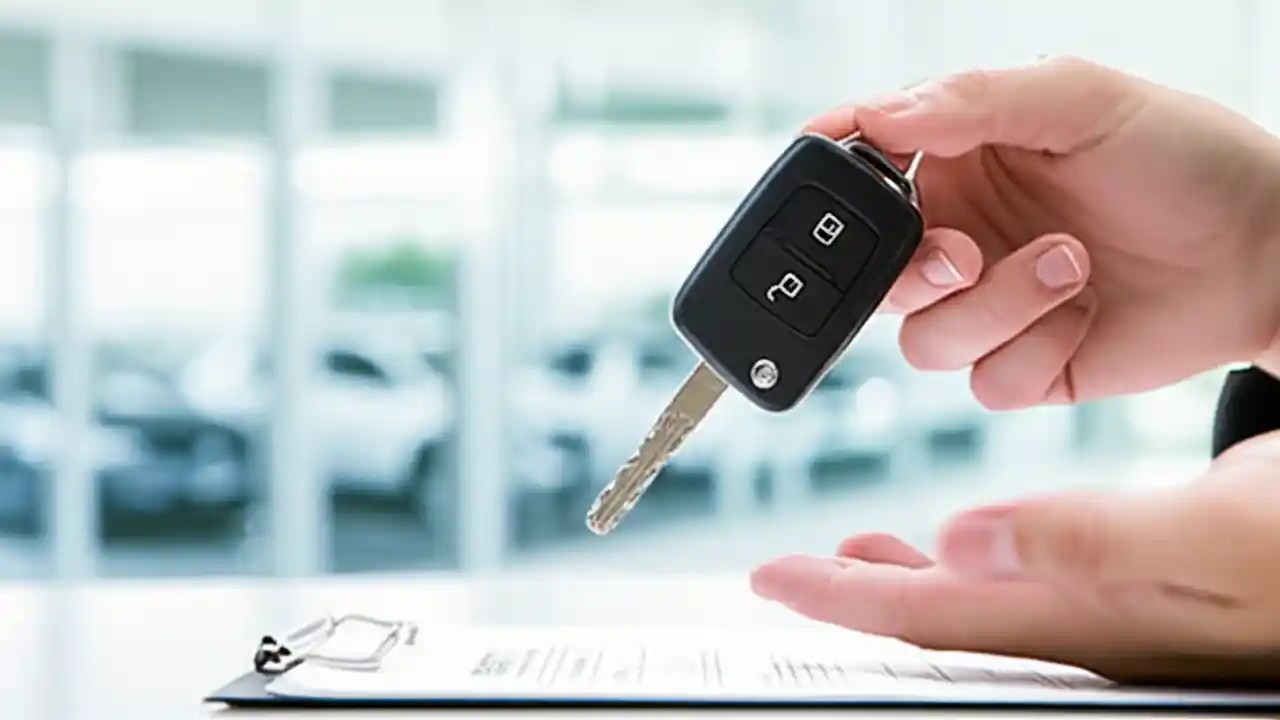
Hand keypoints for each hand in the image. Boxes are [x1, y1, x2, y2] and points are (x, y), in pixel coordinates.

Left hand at [750, 431, 1279, 686]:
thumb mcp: (1209, 535)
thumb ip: (1087, 542)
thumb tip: (961, 540)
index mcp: (1080, 610)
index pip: (929, 617)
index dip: (843, 600)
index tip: (770, 580)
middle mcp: (1078, 617)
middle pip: (934, 614)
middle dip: (853, 596)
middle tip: (784, 576)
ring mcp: (1101, 603)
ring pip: (972, 600)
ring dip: (901, 582)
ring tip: (848, 559)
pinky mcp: (1122, 580)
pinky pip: (1020, 576)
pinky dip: (970, 559)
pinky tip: (959, 540)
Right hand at [809, 56, 1279, 406]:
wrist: (1265, 251)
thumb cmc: (1183, 156)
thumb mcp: (1080, 98)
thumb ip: (970, 101)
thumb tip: (874, 117)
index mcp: (954, 163)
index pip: (857, 173)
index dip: (828, 183)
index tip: (819, 185)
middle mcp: (961, 236)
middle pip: (874, 279)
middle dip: (914, 274)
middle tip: (966, 252)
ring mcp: (989, 306)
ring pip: (923, 342)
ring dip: (995, 308)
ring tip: (1070, 264)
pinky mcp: (1023, 365)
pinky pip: (984, 384)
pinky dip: (1035, 349)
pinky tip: (1086, 312)